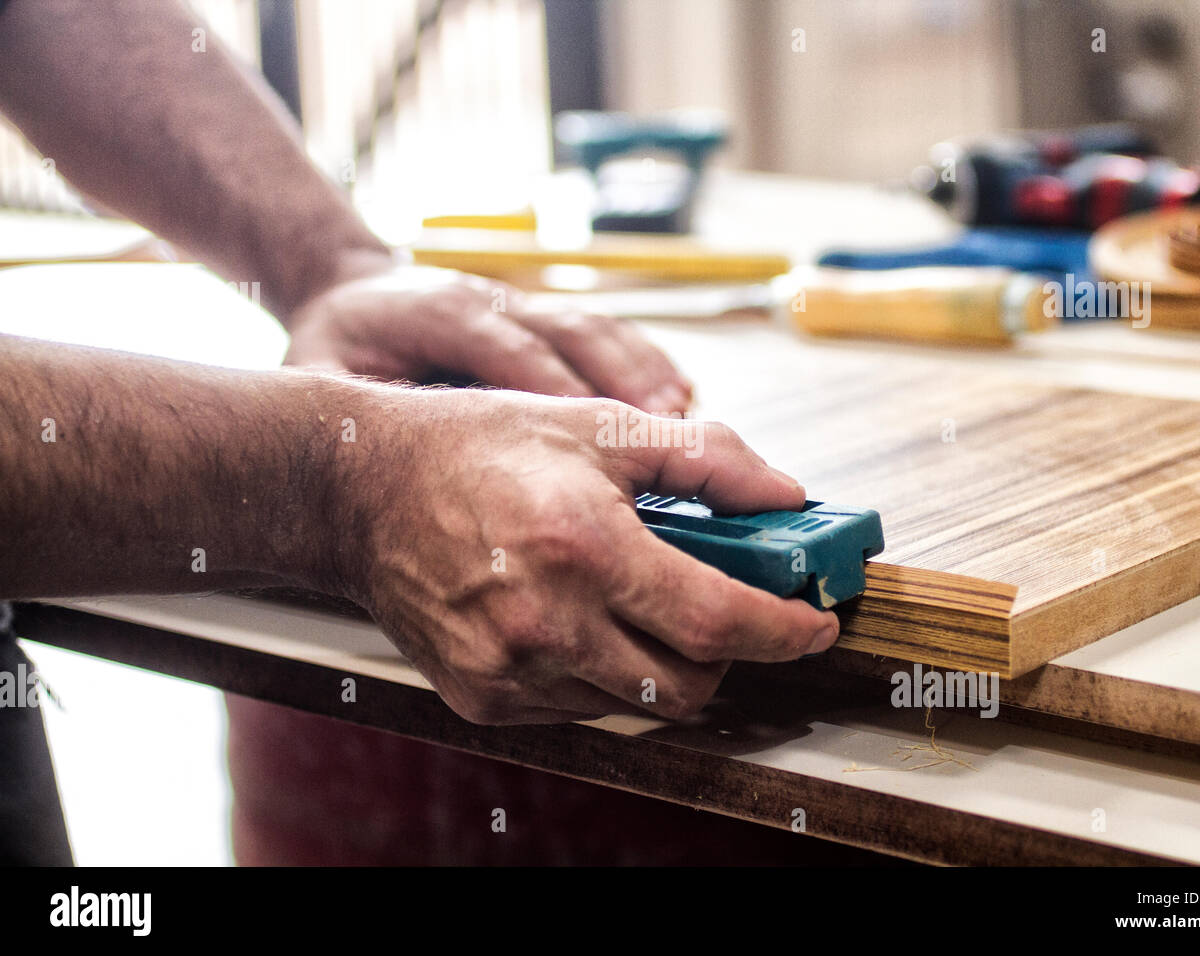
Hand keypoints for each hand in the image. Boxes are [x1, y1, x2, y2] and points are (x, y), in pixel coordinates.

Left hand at [284, 263, 692, 413]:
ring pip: (598, 329)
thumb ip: (354, 406)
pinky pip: (610, 335)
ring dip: (644, 371)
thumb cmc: (339, 345)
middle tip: (661, 430)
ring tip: (684, 417)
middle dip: (616, 379)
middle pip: (567, 332)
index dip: (547, 385)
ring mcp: (527, 303)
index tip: (586, 432)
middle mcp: (493, 298)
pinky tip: (685, 401)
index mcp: (437, 309)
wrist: (353, 289)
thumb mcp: (319, 373)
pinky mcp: (549, 318)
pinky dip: (650, 365)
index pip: (502, 344)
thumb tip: (389, 453)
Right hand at [334, 387, 839, 724]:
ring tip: (637, 601)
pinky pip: (577, 709)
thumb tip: (784, 493)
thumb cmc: (474, 446)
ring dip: (661, 663)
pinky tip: (580, 619)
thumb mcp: (595, 425)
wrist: (357, 488)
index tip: (815, 624)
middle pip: (687, 686)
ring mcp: (508, 670)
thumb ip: (704, 458)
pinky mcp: (481, 697)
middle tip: (726, 612)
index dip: (784, 630)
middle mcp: (545, 621)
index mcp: (583, 545)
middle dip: (728, 656)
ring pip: (634, 704)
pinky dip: (602, 674)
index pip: (717, 620)